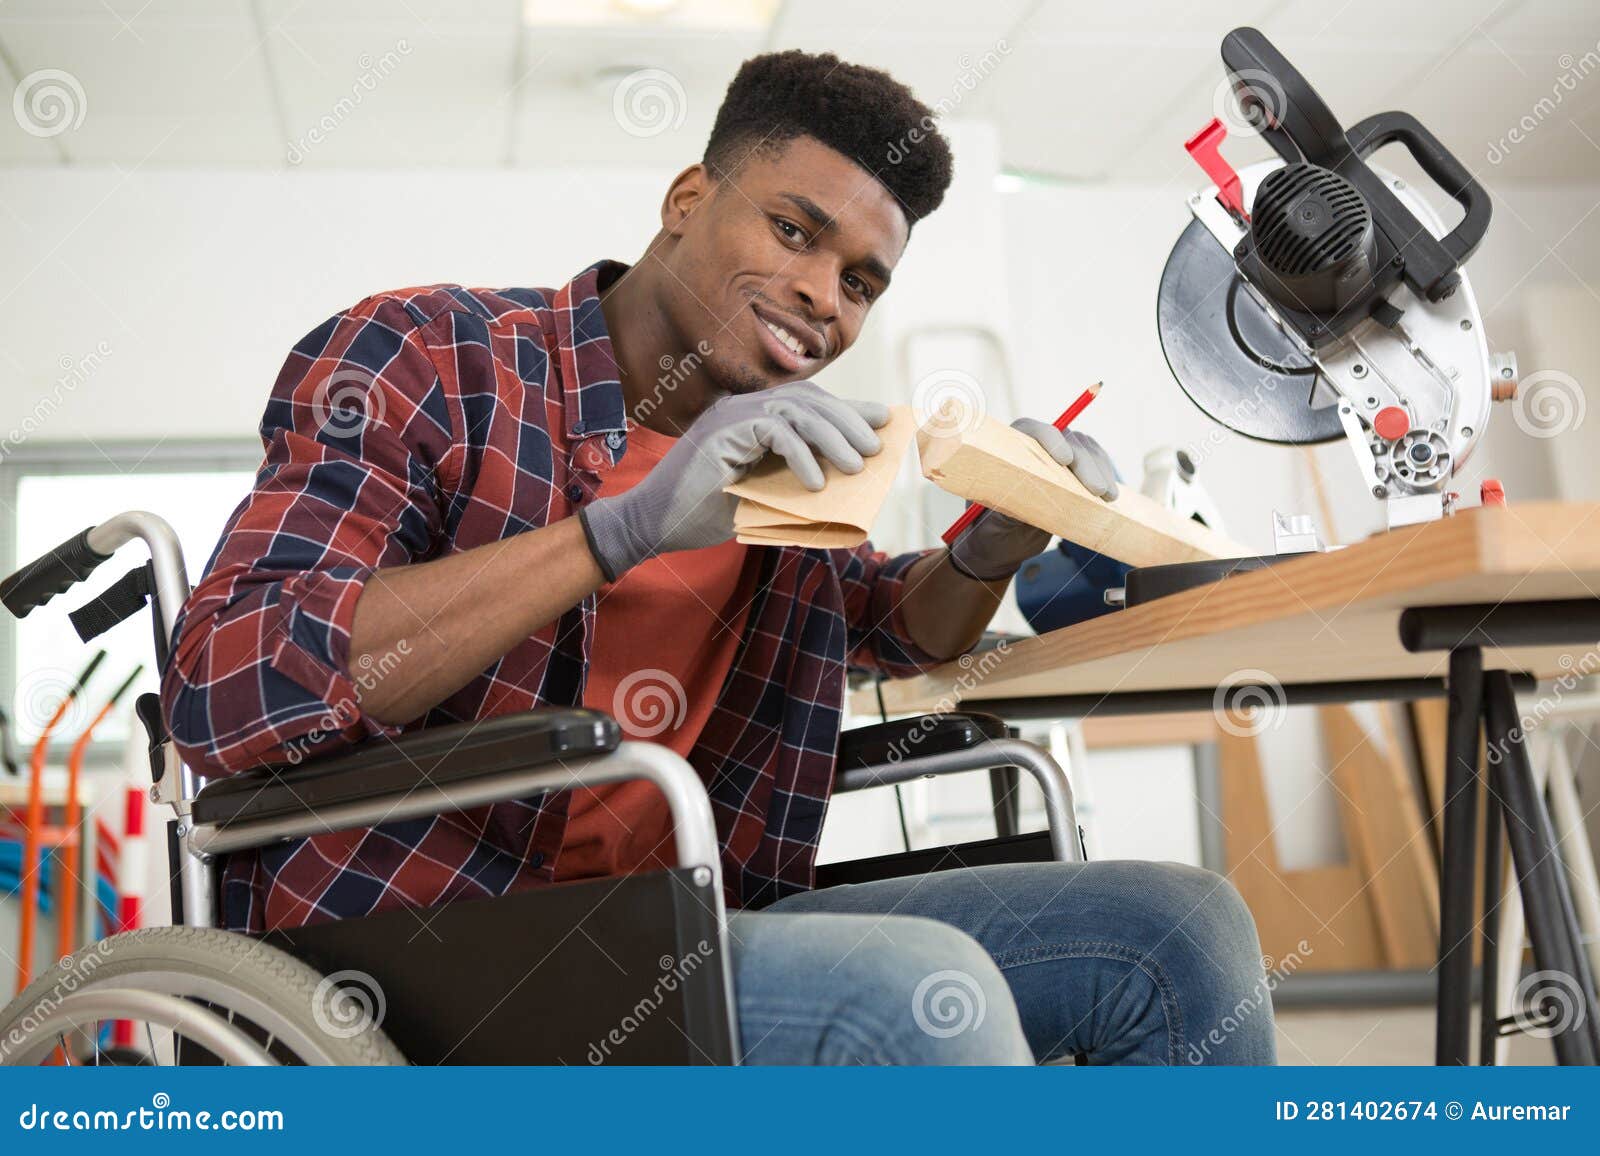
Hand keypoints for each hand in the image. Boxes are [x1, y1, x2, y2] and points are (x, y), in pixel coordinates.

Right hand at [580, 382, 887, 579]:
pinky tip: (816, 483)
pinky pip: (774, 431)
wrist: (656, 525)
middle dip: (848, 420)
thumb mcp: (764, 495)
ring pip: (796, 410)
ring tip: (856, 466)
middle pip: (808, 400)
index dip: (846, 410)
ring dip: (832, 437)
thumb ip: (796, 481)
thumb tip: (846, 484)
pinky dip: (800, 455)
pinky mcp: (722, 430)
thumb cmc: (706, 515)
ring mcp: (730, 414)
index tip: (881, 421)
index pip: (807, 403)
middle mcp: (741, 406)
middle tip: (875, 445)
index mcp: (751, 416)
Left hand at [946, 418, 1118, 582]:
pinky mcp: (1074, 471)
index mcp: (1007, 449)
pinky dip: (1105, 476)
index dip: (1049, 439)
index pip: (1031, 430)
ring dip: (1100, 470)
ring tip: (1108, 496)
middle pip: (1066, 439)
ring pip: (1086, 450)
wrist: (1001, 542)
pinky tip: (1110, 495)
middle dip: (1084, 463)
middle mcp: (1034, 446)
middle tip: (1097, 490)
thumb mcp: (993, 520)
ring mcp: (1057, 456)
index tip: (1065, 459)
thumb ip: (1008, 505)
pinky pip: (1096, 463)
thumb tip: (1030, 491)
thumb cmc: (989, 528)